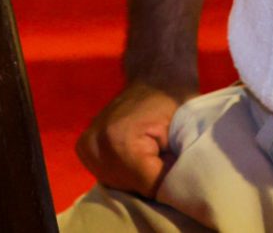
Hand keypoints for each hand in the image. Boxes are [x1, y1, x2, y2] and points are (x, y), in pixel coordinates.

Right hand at [74, 79, 193, 195]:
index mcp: (120, 140)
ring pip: (121, 184)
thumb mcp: (188, 129)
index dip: (173, 184)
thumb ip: (183, 164)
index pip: (152, 187)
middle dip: (156, 181)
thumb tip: (184, 196)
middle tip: (169, 158)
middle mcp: (96, 145)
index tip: (186, 172)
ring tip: (155, 156)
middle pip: (133, 188)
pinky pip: (110, 175)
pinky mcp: (84, 148)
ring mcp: (86, 147)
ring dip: (141, 178)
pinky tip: (139, 156)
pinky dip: (128, 172)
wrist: (154, 76)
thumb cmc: (176, 98)